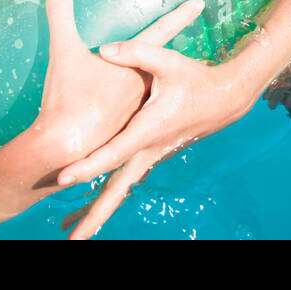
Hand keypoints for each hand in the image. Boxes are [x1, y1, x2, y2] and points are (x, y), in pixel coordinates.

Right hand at [32, 0, 205, 168]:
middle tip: (189, 41)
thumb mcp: (63, 51)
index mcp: (134, 67)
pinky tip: (140, 105)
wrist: (64, 148)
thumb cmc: (67, 98)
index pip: (160, 32)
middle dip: (174, 48)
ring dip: (161, 79)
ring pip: (153, 87)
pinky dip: (144, 102)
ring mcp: (137, 110)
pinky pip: (140, 109)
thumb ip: (60, 13)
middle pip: (161, 60)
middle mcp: (143, 87)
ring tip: (171, 73)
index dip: (179, 16)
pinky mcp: (126, 128)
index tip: (200, 3)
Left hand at [56, 40, 259, 239]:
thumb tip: (104, 49)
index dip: (87, 165)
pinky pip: (126, 179)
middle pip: (117, 189)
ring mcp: (151, 156)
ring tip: (74, 233)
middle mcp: (148, 150)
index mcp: (148, 130)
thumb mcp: (168, 61)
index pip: (113, 152)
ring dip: (98, 211)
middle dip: (94, 215)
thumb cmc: (197, 79)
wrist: (227, 98)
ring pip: (121, 188)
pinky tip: (92, 206)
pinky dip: (109, 196)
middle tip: (71, 240)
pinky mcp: (152, 155)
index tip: (63, 177)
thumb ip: (136, 52)